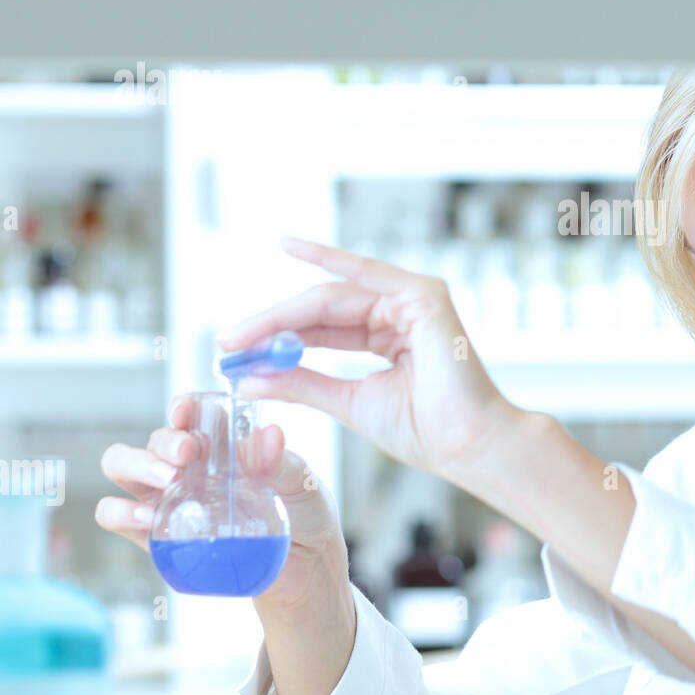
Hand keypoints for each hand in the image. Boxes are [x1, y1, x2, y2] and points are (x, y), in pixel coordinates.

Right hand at [97, 392, 346, 612]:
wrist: (306, 566)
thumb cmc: (302, 513)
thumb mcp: (299, 481)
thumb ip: (282, 460)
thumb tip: (270, 434)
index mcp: (220, 443)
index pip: (189, 414)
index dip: (182, 407)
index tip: (186, 412)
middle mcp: (187, 466)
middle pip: (154, 439)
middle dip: (163, 440)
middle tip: (188, 454)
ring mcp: (168, 499)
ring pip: (122, 468)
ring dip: (136, 467)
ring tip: (168, 482)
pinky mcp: (157, 537)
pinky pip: (117, 516)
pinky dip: (120, 511)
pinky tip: (147, 516)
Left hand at [215, 236, 525, 489]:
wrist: (469, 446)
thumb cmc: (427, 431)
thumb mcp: (349, 403)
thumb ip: (303, 384)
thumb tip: (248, 378)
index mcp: (389, 335)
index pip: (321, 329)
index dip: (275, 339)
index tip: (232, 352)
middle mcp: (400, 311)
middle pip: (321, 309)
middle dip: (270, 325)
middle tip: (226, 341)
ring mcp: (414, 299)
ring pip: (332, 297)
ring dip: (282, 314)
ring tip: (240, 334)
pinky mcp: (424, 295)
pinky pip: (364, 273)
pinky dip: (327, 259)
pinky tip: (291, 248)